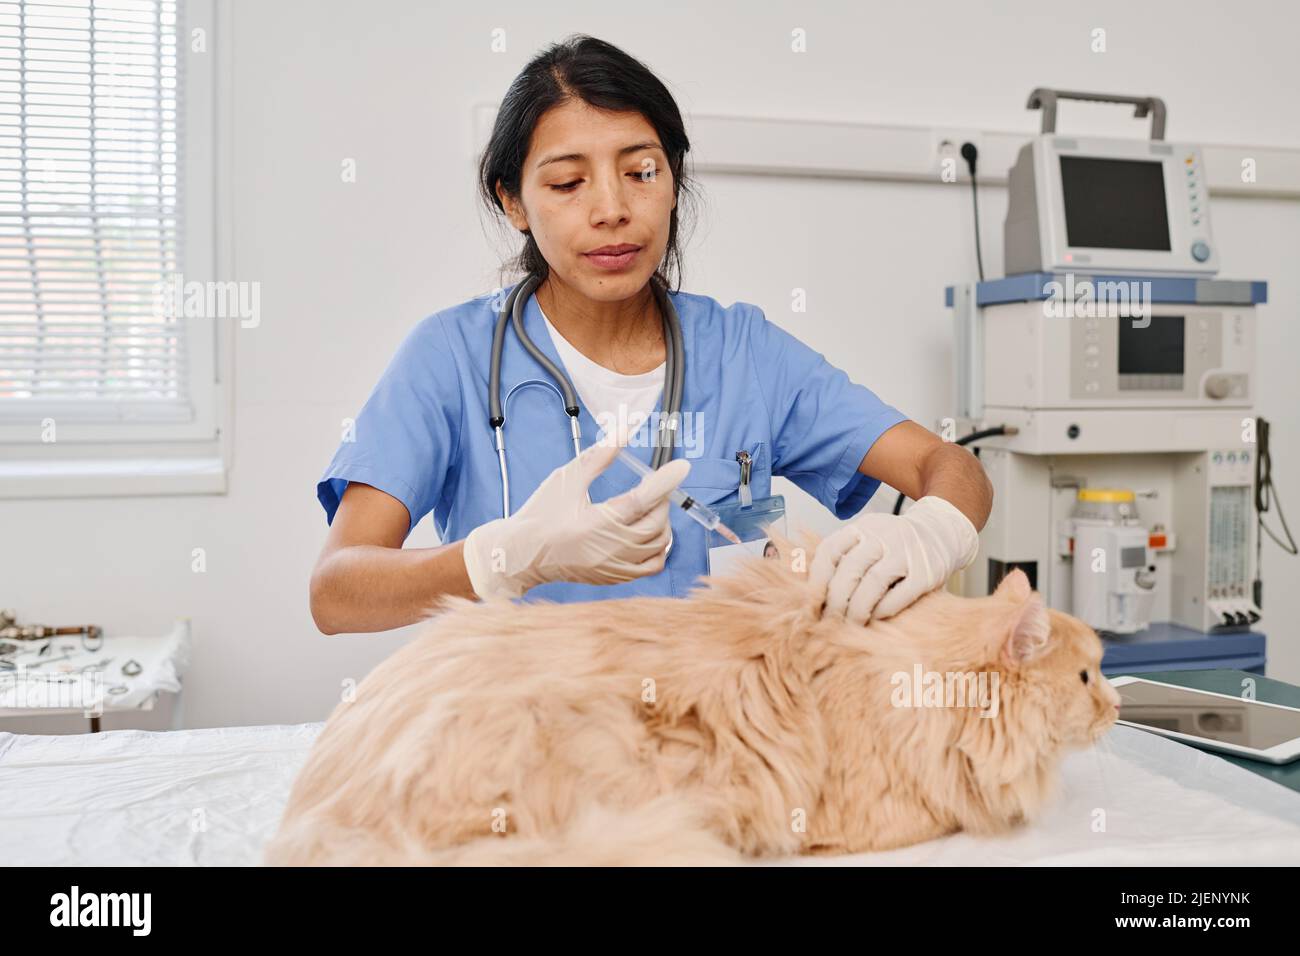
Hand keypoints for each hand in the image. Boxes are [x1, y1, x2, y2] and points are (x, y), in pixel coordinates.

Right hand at [462, 441, 689, 598]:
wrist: (522, 555)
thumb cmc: (541, 514)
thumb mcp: (566, 479)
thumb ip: (599, 456)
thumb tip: (624, 431)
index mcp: (596, 523)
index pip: (642, 500)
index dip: (665, 481)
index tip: (682, 467)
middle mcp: (609, 549)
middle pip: (656, 523)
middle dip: (661, 500)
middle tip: (652, 486)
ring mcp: (614, 567)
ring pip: (659, 545)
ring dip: (662, 522)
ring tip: (649, 507)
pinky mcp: (615, 577)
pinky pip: (652, 565)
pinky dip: (659, 547)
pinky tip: (648, 532)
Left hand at [809, 495, 978, 624]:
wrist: (943, 531)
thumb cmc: (896, 543)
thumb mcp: (867, 538)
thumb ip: (844, 557)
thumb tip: (811, 592)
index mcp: (862, 528)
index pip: (829, 551)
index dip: (816, 578)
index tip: (810, 601)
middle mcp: (882, 536)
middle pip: (850, 569)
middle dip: (836, 599)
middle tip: (829, 620)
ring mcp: (906, 552)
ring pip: (873, 582)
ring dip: (858, 608)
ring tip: (851, 624)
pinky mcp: (926, 572)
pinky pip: (900, 594)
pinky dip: (884, 609)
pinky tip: (876, 618)